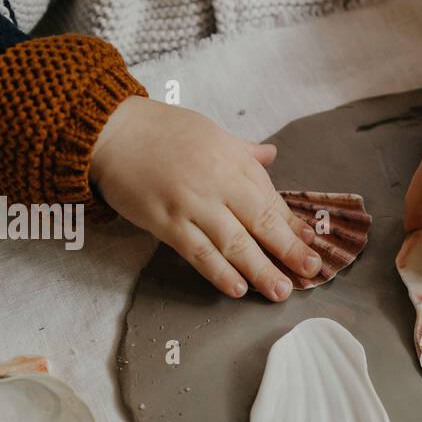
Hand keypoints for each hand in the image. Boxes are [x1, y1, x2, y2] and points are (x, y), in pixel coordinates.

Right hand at [90, 96, 321, 299]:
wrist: (109, 130)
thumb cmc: (161, 130)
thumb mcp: (211, 132)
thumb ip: (244, 151)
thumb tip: (272, 155)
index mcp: (234, 160)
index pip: (271, 199)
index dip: (293, 226)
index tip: (312, 244)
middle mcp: (219, 182)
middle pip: (261, 223)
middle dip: (289, 250)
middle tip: (311, 272)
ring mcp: (192, 204)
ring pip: (235, 244)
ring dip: (261, 270)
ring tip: (280, 290)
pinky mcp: (166, 222)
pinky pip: (199, 253)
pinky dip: (220, 272)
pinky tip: (238, 288)